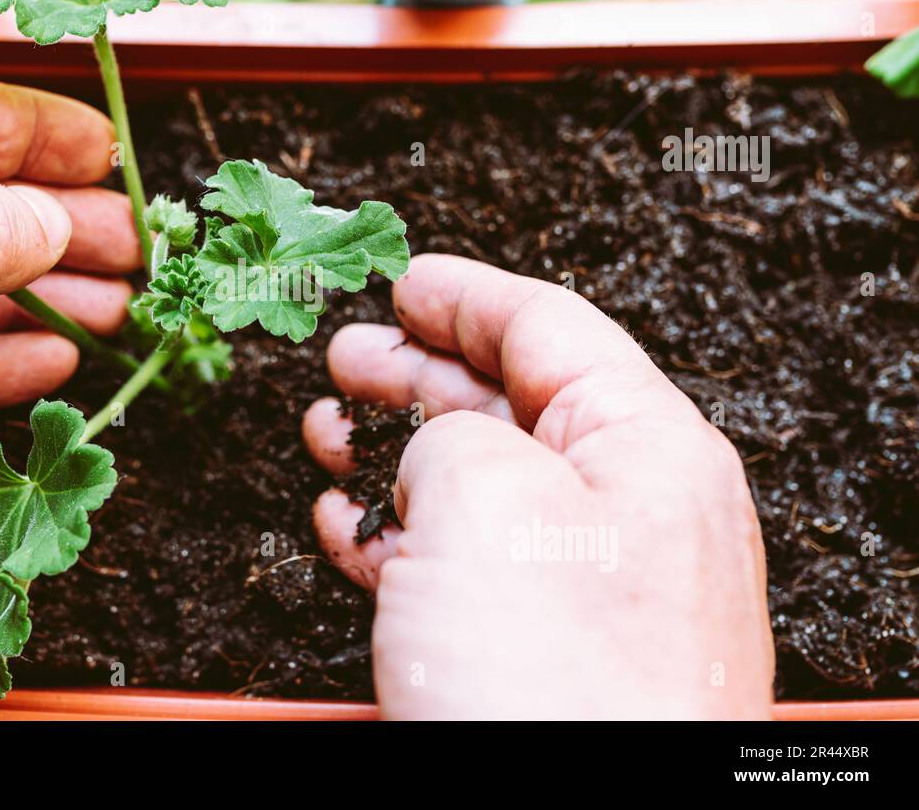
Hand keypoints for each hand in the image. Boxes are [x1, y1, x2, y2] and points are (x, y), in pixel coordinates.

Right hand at [303, 254, 772, 718]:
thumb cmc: (559, 685)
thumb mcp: (485, 497)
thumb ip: (448, 431)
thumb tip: (431, 445)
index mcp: (642, 446)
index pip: (549, 328)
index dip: (463, 294)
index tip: (401, 278)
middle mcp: (624, 510)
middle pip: (506, 403)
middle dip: (413, 373)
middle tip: (342, 355)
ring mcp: (582, 584)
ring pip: (473, 485)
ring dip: (389, 455)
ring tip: (323, 436)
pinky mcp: (537, 650)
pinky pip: (463, 564)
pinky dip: (396, 536)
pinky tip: (345, 528)